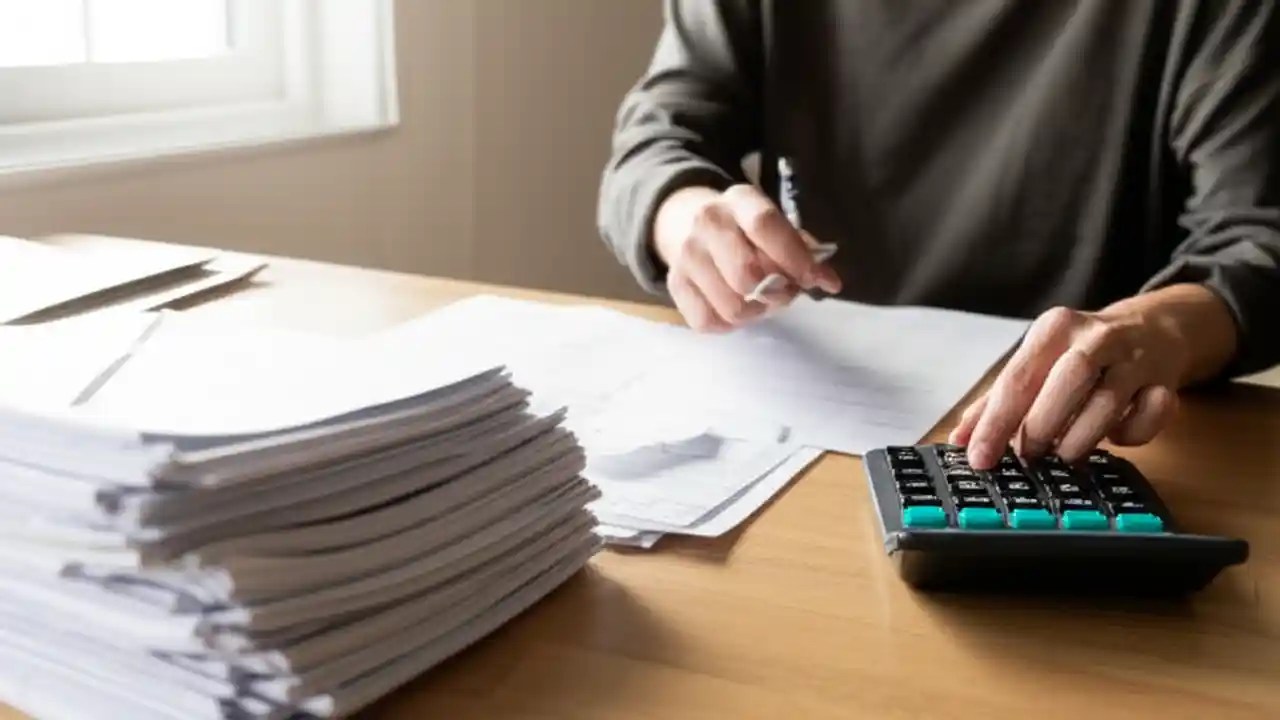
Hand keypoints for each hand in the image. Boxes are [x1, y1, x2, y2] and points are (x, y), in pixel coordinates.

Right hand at [652, 184, 840, 331]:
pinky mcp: (675, 283)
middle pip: (746, 275)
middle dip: (776, 294)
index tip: (814, 280)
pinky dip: (729, 325)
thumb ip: (804, 251)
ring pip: (730, 307)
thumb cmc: (745, 230)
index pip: (766, 226)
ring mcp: (687, 254)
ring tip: (760, 303)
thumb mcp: (776, 226)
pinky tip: (735, 309)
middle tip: (785, 294)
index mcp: (740, 201)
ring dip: (754, 313)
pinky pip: (707, 322)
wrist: (686, 222)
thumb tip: (827, 282)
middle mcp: (708, 222)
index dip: (794, 258)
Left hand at [948, 284, 1237, 468]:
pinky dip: (1133, 432)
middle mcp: (1095, 336)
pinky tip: (1117, 435)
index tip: (979, 457)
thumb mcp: (1037, 364)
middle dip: (1042, 426)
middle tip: (1028, 456)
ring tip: (1065, 454)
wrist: (1156, 328)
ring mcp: (1135, 357)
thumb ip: (996, 401)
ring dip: (1081, 437)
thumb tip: (961, 440)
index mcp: (1053, 329)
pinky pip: (1151, 413)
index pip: (1017, 378)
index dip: (995, 422)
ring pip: (1108, 401)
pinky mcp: (1166, 379)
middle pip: (1067, 381)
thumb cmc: (1082, 353)